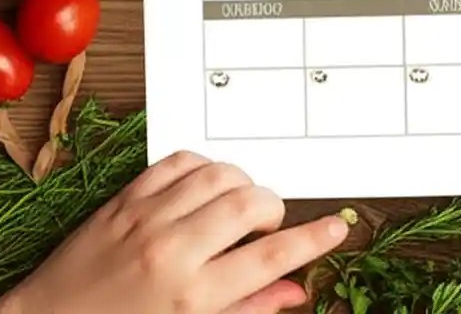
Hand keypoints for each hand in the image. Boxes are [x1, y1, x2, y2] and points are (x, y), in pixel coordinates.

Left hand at [0, 151, 348, 313]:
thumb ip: (247, 310)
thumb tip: (294, 292)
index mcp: (193, 297)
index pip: (272, 257)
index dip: (313, 238)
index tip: (336, 227)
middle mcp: (172, 252)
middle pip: (251, 205)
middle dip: (274, 209)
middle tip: (270, 226)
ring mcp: (145, 219)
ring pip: (219, 175)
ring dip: (241, 184)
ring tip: (237, 207)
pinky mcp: (124, 199)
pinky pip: (178, 161)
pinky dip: (203, 167)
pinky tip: (205, 187)